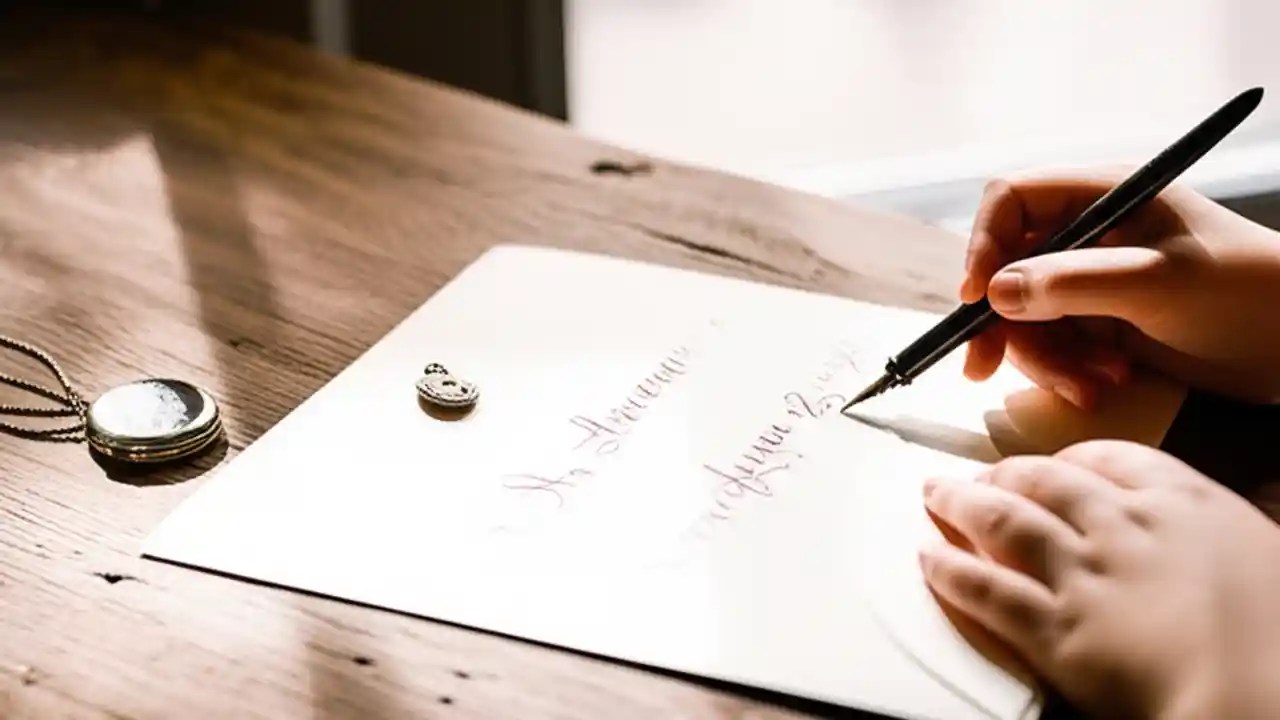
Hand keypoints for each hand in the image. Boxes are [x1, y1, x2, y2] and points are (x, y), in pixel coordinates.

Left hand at [920, 440, 1279, 719]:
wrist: (1257, 694)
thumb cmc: (1277, 632)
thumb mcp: (1265, 556)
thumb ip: (1222, 533)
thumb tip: (1226, 527)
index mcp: (1181, 502)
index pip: (1110, 458)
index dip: (1068, 460)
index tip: (1048, 464)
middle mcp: (1121, 526)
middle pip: (1043, 482)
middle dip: (1003, 474)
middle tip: (976, 475)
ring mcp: (1081, 574)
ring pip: (1002, 522)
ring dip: (960, 504)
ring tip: (933, 495)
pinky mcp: (1052, 629)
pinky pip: (986, 590)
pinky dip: (950, 571)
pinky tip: (928, 559)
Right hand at [960, 169, 1279, 407]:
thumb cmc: (1243, 294)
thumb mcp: (1155, 284)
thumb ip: (1072, 284)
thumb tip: (994, 295)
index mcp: (1104, 195)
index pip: (1012, 202)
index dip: (983, 244)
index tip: (974, 298)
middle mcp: (1090, 232)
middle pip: (1007, 267)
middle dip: (1001, 322)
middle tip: (983, 369)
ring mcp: (1093, 280)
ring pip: (1025, 316)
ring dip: (1045, 358)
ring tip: (1091, 387)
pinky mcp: (1101, 323)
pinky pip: (1052, 345)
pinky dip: (1066, 371)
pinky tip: (1103, 386)